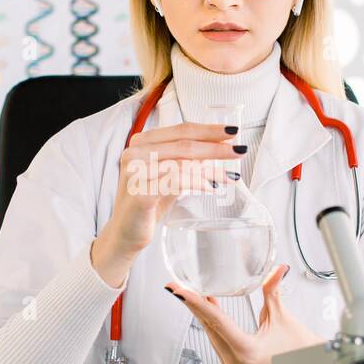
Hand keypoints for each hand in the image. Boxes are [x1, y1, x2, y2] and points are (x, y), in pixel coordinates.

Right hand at [91, 120, 242, 286]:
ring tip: (230, 176)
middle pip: (184, 144)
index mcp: (142, 142)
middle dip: (216, 147)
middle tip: (239, 151)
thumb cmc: (148, 203)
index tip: (232, 133)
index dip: (209, 130)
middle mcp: (135, 152)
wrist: (124, 233)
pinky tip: (211, 188)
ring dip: (210, 169)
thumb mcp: (169, 176)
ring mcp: (135, 172)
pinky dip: (197, 183)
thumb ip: (186, 162)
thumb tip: (220, 149)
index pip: (181, 130)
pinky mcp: (139, 192)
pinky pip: (175, 182)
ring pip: (182, 163)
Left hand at [165, 263, 325, 363]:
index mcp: (247, 350)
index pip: (216, 321)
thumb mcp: (282, 316)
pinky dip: (210, 322)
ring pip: (210, 333)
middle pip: (208, 326)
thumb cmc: (297, 349)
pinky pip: (216, 339)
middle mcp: (236, 361)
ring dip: (200, 312)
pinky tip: (203, 306)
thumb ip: (273, 290)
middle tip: (175, 285)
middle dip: (192, 303)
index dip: (196, 303)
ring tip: (187, 291)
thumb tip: (275, 269)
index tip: (180, 291)